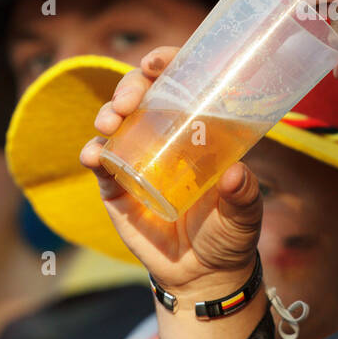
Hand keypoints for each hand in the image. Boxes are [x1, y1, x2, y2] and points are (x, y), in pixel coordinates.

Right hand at [79, 47, 263, 296]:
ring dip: (108, 113)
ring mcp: (137, 160)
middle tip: (130, 97)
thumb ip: (244, 196)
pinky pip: (100, 164)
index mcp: (198, 131)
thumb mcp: (245, 215)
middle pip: (140, 95)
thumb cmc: (229, 235)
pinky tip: (94, 155)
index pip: (180, 85)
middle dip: (129, 86)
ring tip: (111, 121)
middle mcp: (164, 138)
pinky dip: (93, 154)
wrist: (202, 276)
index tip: (156, 62)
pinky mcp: (117, 188)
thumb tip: (236, 175)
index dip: (166, 64)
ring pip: (115, 122)